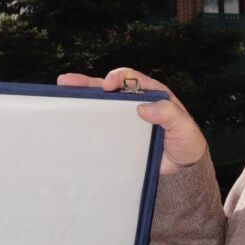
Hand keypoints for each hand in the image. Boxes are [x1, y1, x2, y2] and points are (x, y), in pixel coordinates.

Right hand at [57, 69, 205, 174]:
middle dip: (86, 84)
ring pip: (99, 106)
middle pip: (106, 88)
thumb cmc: (186, 141)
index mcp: (150, 93)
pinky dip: (84, 124)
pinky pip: (99, 128)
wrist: (182, 166)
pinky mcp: (117, 136)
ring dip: (79, 100)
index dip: (117, 78)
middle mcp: (133, 103)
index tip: (107, 85)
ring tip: (58, 95)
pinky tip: (68, 123)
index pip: (130, 79)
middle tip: (66, 82)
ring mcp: (123, 120)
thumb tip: (144, 107)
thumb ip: (168, 114)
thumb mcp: (183, 126)